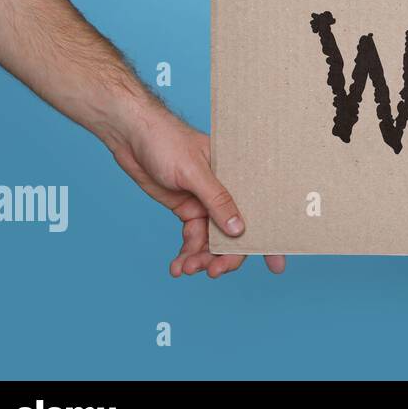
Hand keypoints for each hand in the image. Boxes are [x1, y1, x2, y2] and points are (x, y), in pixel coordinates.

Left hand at [105, 102, 284, 278]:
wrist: (131, 136)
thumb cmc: (166, 141)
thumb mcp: (194, 171)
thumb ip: (217, 200)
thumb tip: (238, 230)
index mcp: (238, 175)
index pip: (259, 209)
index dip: (269, 238)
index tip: (276, 265)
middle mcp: (226, 191)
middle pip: (235, 233)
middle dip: (225, 255)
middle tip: (213, 272)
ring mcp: (205, 202)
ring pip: (211, 240)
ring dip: (200, 258)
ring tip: (186, 269)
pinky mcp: (187, 209)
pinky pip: (192, 238)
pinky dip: (186, 253)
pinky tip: (178, 266)